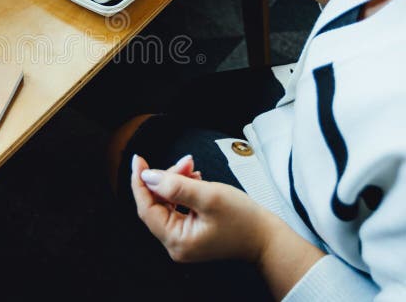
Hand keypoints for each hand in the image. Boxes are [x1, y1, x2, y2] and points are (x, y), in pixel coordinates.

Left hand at [130, 153, 276, 263]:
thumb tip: (147, 176)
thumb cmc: (244, 219)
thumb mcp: (208, 196)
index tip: (138, 160)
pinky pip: (177, 208)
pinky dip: (182, 191)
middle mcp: (175, 245)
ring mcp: (183, 241)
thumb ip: (175, 186)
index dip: (140, 182)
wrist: (267, 237)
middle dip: (167, 178)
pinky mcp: (191, 234)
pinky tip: (194, 179)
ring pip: (167, 203)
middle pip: (157, 204)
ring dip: (176, 182)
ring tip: (193, 169)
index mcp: (177, 240)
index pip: (146, 208)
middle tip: (185, 161)